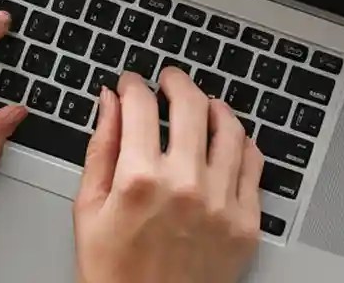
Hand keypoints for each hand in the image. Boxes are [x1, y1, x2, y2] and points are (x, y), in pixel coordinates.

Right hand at [75, 71, 264, 282]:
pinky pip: (254, 165)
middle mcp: (185, 186)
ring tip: (203, 105)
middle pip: (192, 105)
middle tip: (170, 81)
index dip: (134, 85)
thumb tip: (109, 102)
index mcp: (139, 180)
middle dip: (177, 83)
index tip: (132, 84)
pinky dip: (242, 143)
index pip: (141, 106)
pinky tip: (230, 139)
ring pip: (230, 129)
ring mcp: (221, 203)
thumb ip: (101, 148)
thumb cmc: (114, 274)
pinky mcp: (246, 223)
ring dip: (215, 106)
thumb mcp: (89, 210)